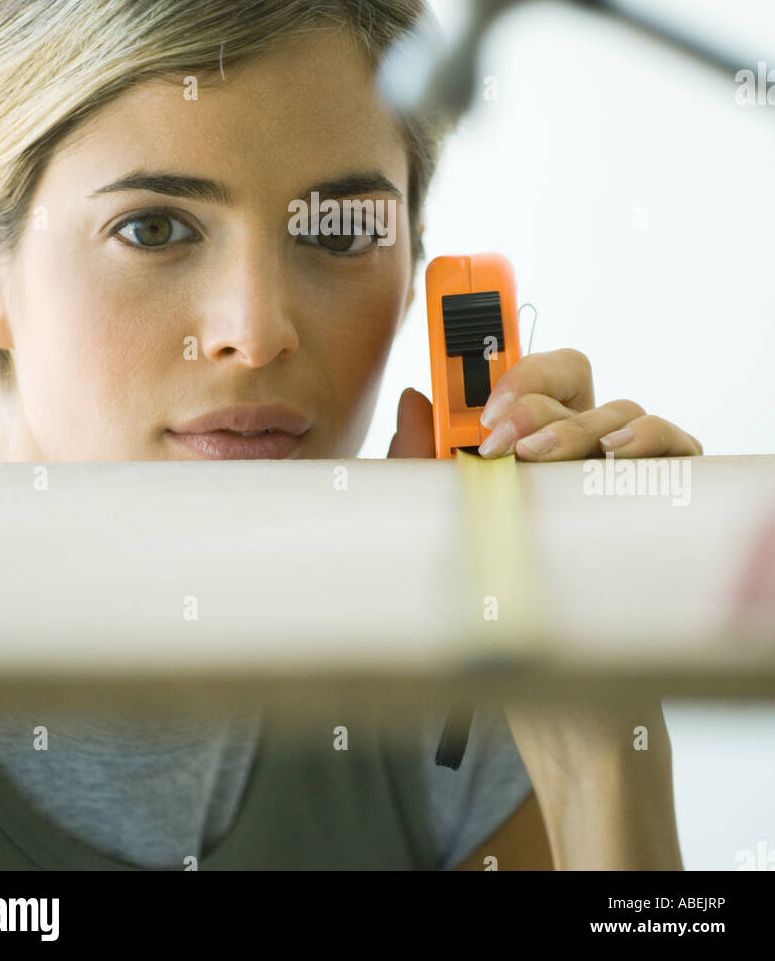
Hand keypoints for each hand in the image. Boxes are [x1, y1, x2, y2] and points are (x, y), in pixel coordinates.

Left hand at [386, 378, 685, 867]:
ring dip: (572, 424)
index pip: (528, 383)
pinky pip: (677, 449)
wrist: (567, 723)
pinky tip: (614, 454)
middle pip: (576, 380)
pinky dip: (648, 438)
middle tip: (496, 430)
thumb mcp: (448, 540)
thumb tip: (415, 399)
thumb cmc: (509, 630)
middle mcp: (579, 461)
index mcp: (527, 457)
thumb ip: (425, 469)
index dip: (504, 370)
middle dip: (534, 388)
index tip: (471, 389)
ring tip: (533, 458)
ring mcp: (621, 485)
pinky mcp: (662, 514)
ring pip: (618, 412)